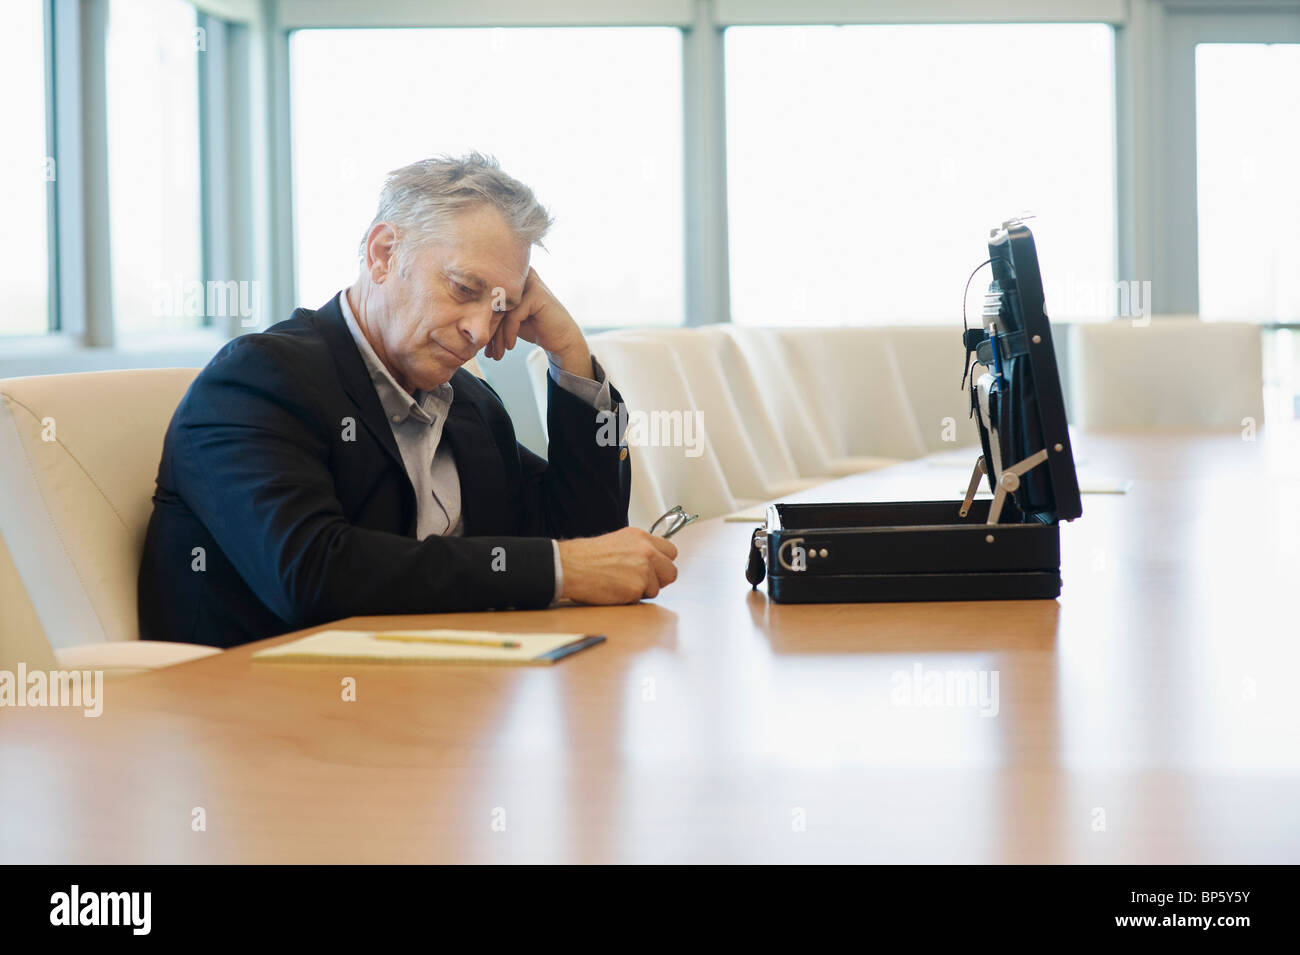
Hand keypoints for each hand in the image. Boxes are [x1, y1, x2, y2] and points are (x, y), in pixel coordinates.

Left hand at [485, 267, 592, 377]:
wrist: (560, 338)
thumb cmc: (533, 327)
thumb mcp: (507, 317)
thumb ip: (491, 311)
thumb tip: (462, 321)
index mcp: (509, 276)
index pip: (486, 300)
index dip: (482, 324)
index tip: (481, 346)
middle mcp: (519, 275)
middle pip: (492, 305)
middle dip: (488, 332)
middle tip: (486, 352)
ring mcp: (529, 283)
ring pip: (501, 312)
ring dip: (497, 337)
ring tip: (496, 354)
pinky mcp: (536, 295)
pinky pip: (513, 316)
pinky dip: (509, 334)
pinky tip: (510, 347)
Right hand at [556, 527, 678, 603]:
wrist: (570, 566)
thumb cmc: (587, 557)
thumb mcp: (618, 542)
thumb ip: (639, 550)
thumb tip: (654, 562)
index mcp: (642, 537)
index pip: (671, 552)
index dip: (662, 564)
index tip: (655, 569)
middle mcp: (647, 550)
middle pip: (671, 572)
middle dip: (659, 580)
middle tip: (640, 582)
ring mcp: (644, 569)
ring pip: (656, 588)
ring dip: (641, 591)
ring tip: (620, 583)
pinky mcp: (637, 587)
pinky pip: (642, 599)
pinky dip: (630, 599)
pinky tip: (614, 590)